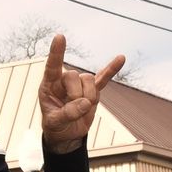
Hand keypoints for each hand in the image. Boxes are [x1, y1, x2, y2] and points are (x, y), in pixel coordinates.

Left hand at [38, 34, 123, 153]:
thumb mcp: (55, 123)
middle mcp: (64, 81)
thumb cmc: (55, 126)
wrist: (67, 135)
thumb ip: (67, 113)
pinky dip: (111, 70)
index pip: (53, 66)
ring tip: (82, 110)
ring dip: (89, 97)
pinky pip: (103, 78)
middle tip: (73, 110)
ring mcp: (80, 85)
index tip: (60, 37)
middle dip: (76, 94)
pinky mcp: (93, 91)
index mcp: (49, 85)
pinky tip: (121, 58)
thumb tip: (85, 103)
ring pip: (89, 81)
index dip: (56, 53)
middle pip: (75, 76)